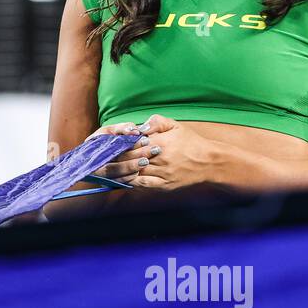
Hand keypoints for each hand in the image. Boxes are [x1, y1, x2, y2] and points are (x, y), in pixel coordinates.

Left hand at [88, 115, 218, 190]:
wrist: (209, 162)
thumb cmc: (191, 142)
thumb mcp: (175, 126)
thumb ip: (156, 122)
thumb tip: (139, 127)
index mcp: (161, 142)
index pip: (133, 143)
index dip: (119, 144)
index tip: (106, 144)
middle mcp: (160, 158)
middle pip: (130, 158)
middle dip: (114, 158)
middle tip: (98, 158)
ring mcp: (162, 173)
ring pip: (134, 172)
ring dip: (117, 171)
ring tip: (103, 169)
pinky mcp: (164, 185)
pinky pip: (143, 184)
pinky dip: (130, 182)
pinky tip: (120, 179)